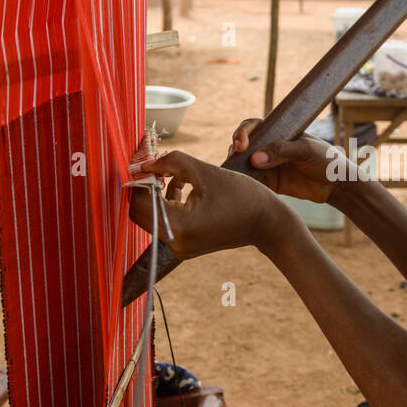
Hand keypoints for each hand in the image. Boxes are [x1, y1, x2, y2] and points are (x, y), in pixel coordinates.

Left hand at [127, 150, 283, 260]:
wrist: (268, 223)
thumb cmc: (242, 196)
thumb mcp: (205, 171)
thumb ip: (171, 162)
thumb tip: (144, 162)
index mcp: (179, 225)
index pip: (139, 201)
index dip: (138, 178)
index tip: (144, 159)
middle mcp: (175, 242)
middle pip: (140, 211)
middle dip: (145, 186)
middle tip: (156, 165)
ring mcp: (180, 247)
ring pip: (152, 215)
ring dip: (157, 192)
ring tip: (176, 174)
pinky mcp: (186, 245)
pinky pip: (165, 221)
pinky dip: (168, 202)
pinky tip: (182, 185)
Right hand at [227, 118, 354, 204]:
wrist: (336, 184)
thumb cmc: (325, 159)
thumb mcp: (306, 150)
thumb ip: (282, 151)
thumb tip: (254, 159)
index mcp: (277, 131)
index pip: (253, 126)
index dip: (242, 132)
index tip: (242, 144)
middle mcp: (268, 146)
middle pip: (242, 145)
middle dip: (235, 150)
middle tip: (236, 157)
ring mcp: (266, 165)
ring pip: (243, 163)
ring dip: (236, 167)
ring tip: (237, 173)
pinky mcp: (269, 182)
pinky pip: (251, 182)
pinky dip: (244, 183)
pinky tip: (242, 187)